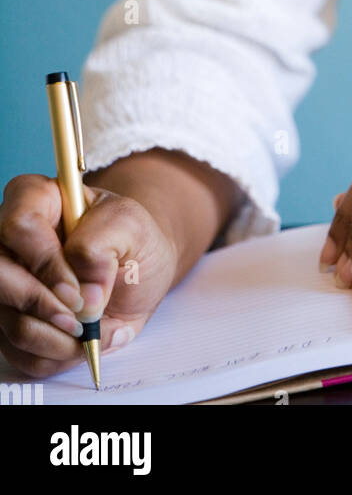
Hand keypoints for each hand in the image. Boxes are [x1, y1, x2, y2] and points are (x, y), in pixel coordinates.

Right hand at [0, 173, 178, 377]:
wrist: (136, 273)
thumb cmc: (130, 240)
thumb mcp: (131, 226)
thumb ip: (103, 245)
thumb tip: (82, 291)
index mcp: (37, 198)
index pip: (19, 226)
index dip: (46, 263)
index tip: (78, 289)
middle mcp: (10, 240)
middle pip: (0, 277)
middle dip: (45, 307)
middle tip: (82, 318)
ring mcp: (6, 283)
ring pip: (9, 321)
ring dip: (56, 338)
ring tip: (90, 330)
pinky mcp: (9, 320)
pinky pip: (19, 351)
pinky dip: (54, 356)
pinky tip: (79, 341)